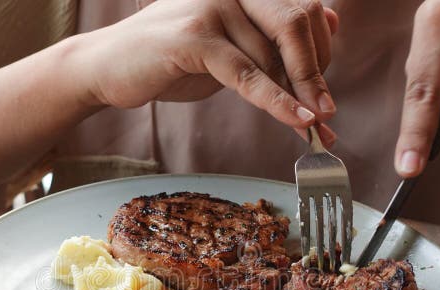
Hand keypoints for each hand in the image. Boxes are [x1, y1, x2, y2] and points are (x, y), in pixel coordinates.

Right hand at [77, 0, 339, 144]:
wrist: (108, 66)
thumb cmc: (170, 58)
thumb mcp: (230, 44)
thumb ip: (272, 35)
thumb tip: (332, 23)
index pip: (302, 11)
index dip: (320, 53)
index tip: (326, 93)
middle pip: (296, 21)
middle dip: (316, 72)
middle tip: (328, 112)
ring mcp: (211, 7)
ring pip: (272, 54)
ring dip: (296, 96)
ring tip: (311, 128)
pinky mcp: (193, 37)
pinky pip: (247, 73)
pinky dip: (276, 100)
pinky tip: (297, 120)